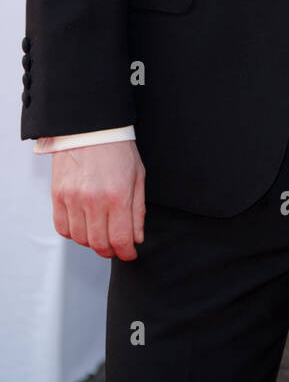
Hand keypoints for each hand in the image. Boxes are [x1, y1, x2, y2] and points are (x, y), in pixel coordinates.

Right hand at [51, 140, 145, 259]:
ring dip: (91, 243)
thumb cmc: (116, 148)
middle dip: (110, 251)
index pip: (120, 239)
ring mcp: (73, 199)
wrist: (90, 127)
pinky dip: (72, 233)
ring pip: (80, 239)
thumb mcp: (138, 176)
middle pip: (99, 243)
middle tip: (116, 247)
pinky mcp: (58, 195)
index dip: (126, 252)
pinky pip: (62, 227)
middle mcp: (94, 200)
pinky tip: (83, 227)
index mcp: (118, 195)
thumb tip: (137, 237)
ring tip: (100, 235)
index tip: (129, 253)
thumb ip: (137, 210)